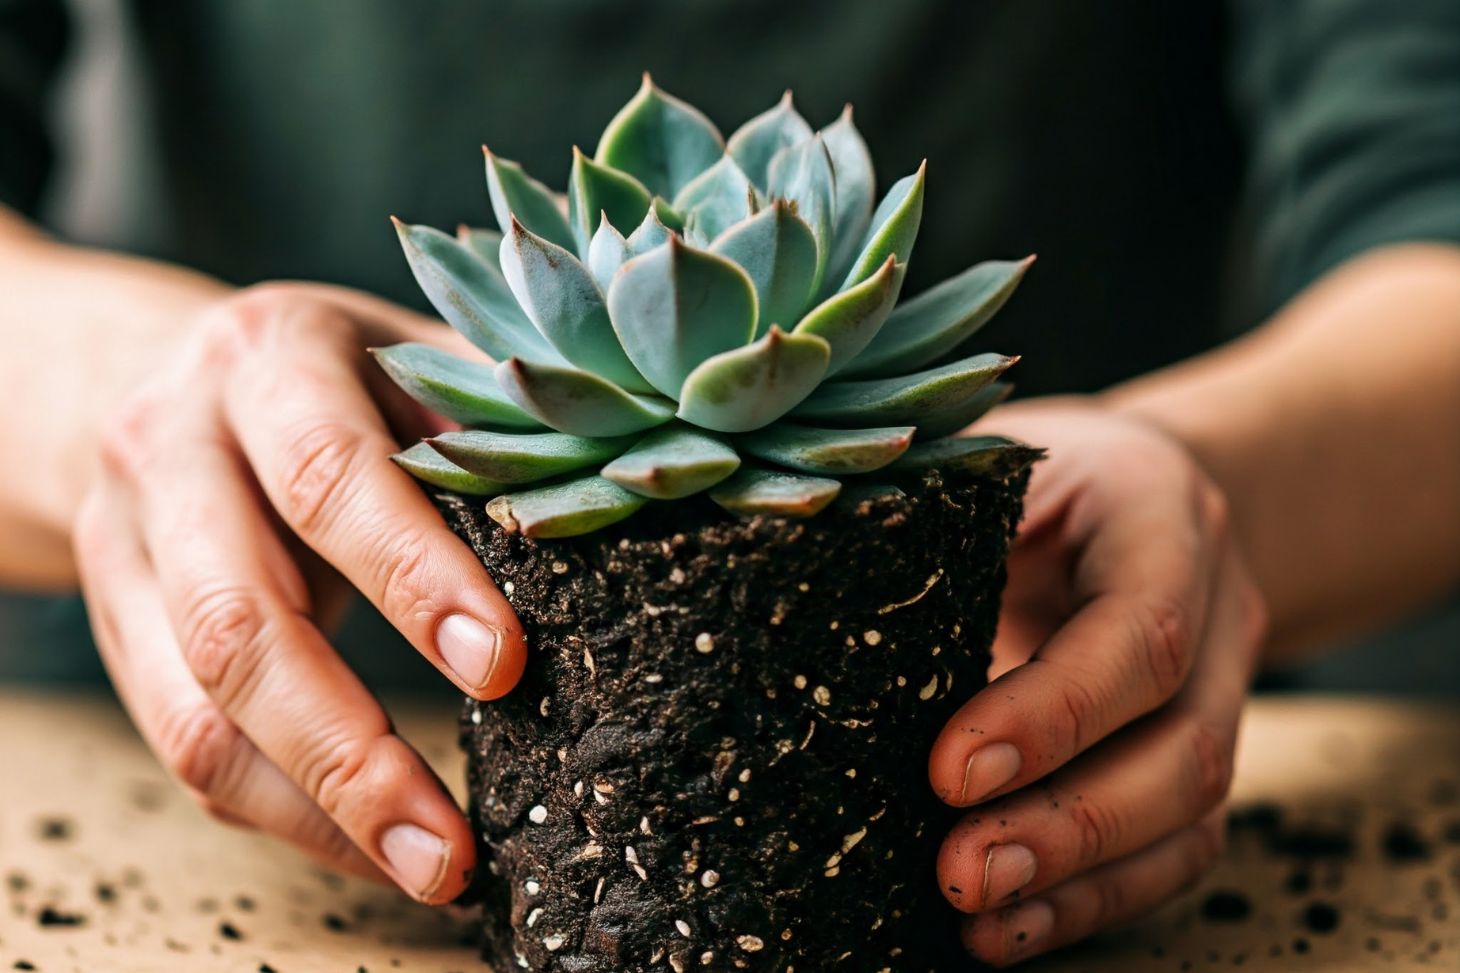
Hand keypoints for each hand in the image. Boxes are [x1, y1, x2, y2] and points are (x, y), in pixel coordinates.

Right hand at [72, 282, 525, 903]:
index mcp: (270, 357)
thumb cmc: (340, 370)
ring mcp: (128, 542)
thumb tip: (613, 521)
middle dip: (352, 745)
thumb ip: (486, 429)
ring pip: (197, 709)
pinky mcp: (116, 623)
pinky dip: (283, 811)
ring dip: (317, 810)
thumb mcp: (412, 358)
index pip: (332, 474)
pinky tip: (369, 844)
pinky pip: (185, 744)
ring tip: (429, 868)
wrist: (171, 371)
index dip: (413, 575)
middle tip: (453, 836)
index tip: (501, 663)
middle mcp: (174, 445)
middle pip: (240, 621)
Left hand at [927, 400, 1266, 964]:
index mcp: (1160, 517)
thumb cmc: (1037, 466)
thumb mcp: (992, 455)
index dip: (1053, 713)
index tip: (948, 769)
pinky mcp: (1190, 748)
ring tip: (977, 915)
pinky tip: (1011, 928)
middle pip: (1183, 746)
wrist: (1134, 480)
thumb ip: (939, 511)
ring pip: (1187, 813)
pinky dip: (1094, 900)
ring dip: (1080, 880)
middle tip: (960, 870)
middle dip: (1068, 825)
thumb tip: (803, 593)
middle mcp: (1214, 610)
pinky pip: (1173, 847)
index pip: (1138, 633)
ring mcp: (1219, 690)